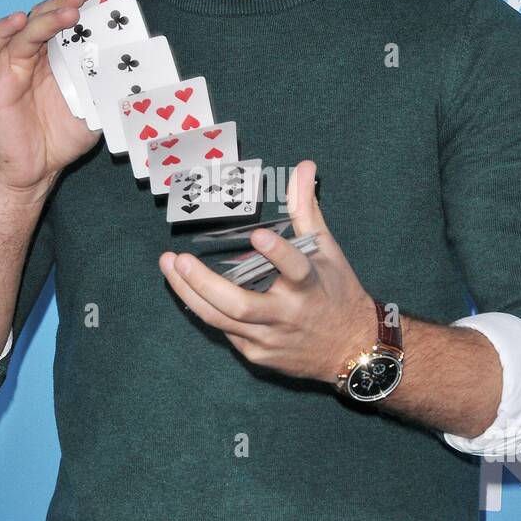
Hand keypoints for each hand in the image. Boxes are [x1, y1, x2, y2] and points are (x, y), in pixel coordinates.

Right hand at [0, 0, 101, 192]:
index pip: (68, 23)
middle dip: (65, 2)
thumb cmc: (63, 137)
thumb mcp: (96, 109)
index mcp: (61, 58)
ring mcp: (14, 65)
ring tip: (68, 11)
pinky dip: (3, 30)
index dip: (80, 5)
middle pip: (47, 18)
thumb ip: (110, 89)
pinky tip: (18, 20)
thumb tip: (139, 76)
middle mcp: (37, 56)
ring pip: (26, 30)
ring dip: (46, 16)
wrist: (36, 169)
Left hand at [158, 160, 376, 384]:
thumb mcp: (327, 251)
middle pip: (240, 306)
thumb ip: (307, 209)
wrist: (351, 351)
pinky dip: (204, 309)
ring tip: (169, 267)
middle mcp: (287, 315)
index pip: (296, 270)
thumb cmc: (337, 294)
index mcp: (310, 287)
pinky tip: (186, 289)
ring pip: (221, 320)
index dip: (278, 254)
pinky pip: (224, 331)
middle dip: (204, 283)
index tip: (257, 235)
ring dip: (190, 294)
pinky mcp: (257, 355)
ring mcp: (269, 339)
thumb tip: (304, 166)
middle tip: (178, 258)